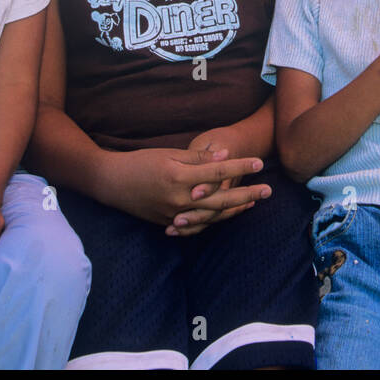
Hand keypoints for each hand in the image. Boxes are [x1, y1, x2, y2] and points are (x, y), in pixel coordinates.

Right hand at [100, 147, 270, 235]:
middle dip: (247, 194)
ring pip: (212, 216)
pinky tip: (227, 214)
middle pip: (220, 199)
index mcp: (179, 177)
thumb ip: (197, 158)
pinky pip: (198, 225)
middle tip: (268, 190)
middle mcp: (179, 199)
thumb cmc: (140, 162)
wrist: (111, 183)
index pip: (217, 173)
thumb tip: (224, 156)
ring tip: (253, 202)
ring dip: (234, 209)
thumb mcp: (168, 154)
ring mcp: (174, 214)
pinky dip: (214, 220)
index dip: (240, 167)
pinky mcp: (169, 223)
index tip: (259, 163)